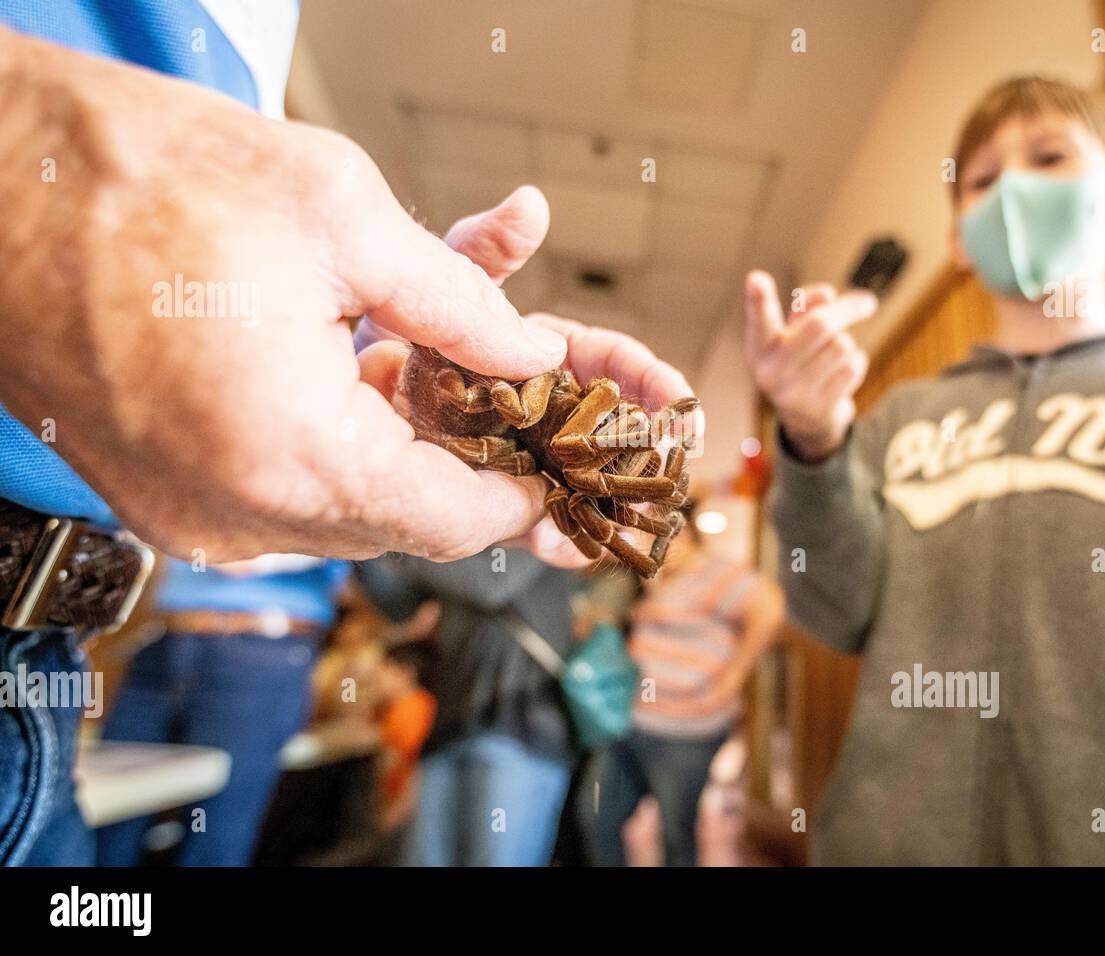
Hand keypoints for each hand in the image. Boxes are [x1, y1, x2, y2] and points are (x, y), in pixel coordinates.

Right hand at [0, 28, 568, 562]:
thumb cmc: (134, 176)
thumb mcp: (339, 214)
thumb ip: (461, 302)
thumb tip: (532, 355)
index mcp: (295, 457)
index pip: (454, 521)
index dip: (520, 494)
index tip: (556, 463)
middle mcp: (238, 514)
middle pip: (401, 520)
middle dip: (461, 462)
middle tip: (496, 397)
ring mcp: (189, 513)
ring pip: (342, 508)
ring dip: (393, 449)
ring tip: (409, 363)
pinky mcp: (159, 492)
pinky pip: (278, 495)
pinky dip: (327, 448)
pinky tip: (337, 372)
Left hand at [356, 190, 699, 569]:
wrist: (324, 395)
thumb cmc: (384, 330)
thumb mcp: (431, 288)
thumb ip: (481, 253)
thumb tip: (531, 204)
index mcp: (542, 359)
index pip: (611, 366)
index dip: (651, 383)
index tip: (679, 404)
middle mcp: (538, 412)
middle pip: (609, 436)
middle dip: (644, 458)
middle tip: (668, 474)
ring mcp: (516, 461)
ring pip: (580, 487)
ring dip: (607, 503)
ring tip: (622, 516)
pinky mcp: (490, 505)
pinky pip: (531, 524)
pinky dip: (552, 534)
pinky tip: (558, 542)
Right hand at [743, 270, 875, 461]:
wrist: (806, 419)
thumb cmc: (801, 361)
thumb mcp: (795, 334)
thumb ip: (807, 308)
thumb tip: (827, 296)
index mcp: (759, 346)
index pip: (760, 319)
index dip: (758, 298)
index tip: (756, 279)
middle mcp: (769, 371)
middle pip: (820, 324)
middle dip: (848, 309)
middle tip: (868, 301)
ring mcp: (792, 394)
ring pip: (842, 346)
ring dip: (848, 345)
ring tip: (835, 357)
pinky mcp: (817, 409)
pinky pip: (853, 368)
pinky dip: (856, 364)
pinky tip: (841, 375)